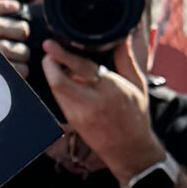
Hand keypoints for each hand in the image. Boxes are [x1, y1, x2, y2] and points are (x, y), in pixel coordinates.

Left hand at [36, 34, 165, 180]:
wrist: (131, 151)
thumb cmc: (136, 115)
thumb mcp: (137, 85)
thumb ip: (126, 59)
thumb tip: (123, 36)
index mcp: (112, 90)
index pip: (82, 68)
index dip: (62, 55)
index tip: (49, 44)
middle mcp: (93, 103)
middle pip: (59, 81)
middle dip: (49, 63)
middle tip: (48, 50)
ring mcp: (79, 115)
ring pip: (55, 89)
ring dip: (52, 72)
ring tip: (57, 62)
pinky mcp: (72, 122)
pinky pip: (59, 98)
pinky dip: (58, 85)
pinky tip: (64, 78)